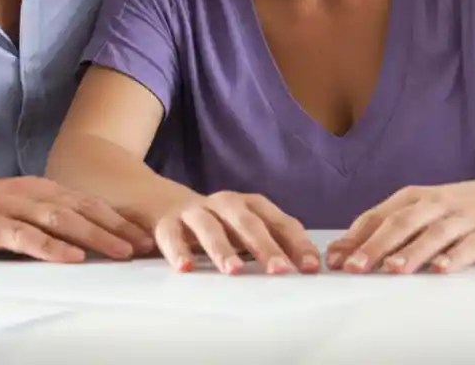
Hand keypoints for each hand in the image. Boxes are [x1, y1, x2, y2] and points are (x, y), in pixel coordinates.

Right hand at [0, 177, 154, 262]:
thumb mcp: (17, 211)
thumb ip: (47, 221)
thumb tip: (86, 242)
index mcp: (39, 189)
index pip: (87, 202)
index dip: (118, 218)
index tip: (145, 235)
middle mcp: (29, 192)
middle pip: (81, 208)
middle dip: (116, 227)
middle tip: (144, 245)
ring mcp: (8, 206)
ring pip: (59, 219)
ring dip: (93, 235)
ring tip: (119, 251)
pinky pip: (24, 235)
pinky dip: (50, 246)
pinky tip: (69, 256)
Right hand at [153, 191, 320, 274]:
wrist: (164, 202)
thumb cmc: (219, 224)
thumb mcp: (247, 228)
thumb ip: (275, 243)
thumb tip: (310, 268)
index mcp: (250, 205)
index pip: (279, 222)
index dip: (296, 243)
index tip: (310, 268)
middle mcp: (225, 204)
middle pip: (247, 222)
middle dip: (265, 246)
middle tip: (279, 271)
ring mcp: (195, 212)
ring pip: (209, 227)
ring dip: (222, 248)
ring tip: (233, 271)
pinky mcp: (168, 223)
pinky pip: (172, 236)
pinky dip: (179, 251)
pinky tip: (186, 268)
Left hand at [327, 178, 474, 274]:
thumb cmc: (452, 211)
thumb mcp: (417, 212)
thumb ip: (383, 230)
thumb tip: (342, 254)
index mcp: (411, 198)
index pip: (377, 217)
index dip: (355, 238)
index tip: (335, 259)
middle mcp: (434, 204)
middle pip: (401, 224)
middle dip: (376, 246)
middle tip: (355, 267)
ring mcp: (462, 218)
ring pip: (434, 234)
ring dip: (412, 252)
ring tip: (393, 269)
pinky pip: (470, 246)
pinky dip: (455, 257)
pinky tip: (441, 269)